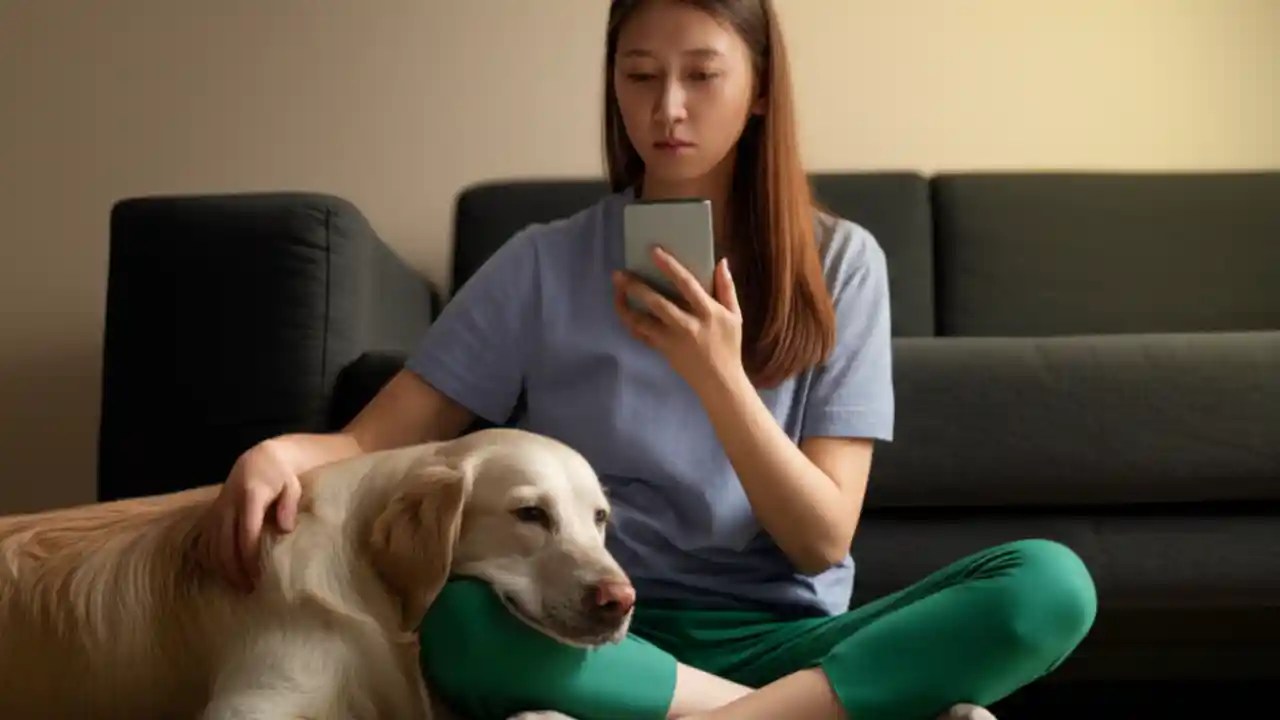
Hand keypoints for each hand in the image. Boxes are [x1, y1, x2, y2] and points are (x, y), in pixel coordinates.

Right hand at [195, 438, 302, 591]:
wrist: (259, 460)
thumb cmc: (281, 476)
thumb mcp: (292, 486)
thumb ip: (288, 506)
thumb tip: (285, 530)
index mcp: (250, 496)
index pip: (246, 534)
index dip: (249, 558)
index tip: (257, 577)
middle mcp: (229, 504)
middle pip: (225, 543)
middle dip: (234, 569)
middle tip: (248, 589)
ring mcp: (218, 509)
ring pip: (212, 544)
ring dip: (222, 567)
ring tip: (237, 585)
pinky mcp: (212, 513)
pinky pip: (206, 539)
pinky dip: (212, 557)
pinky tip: (223, 572)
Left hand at [612, 246, 745, 394]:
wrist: (720, 381)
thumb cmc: (728, 345)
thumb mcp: (735, 315)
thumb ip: (727, 288)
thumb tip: (721, 262)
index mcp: (707, 312)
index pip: (686, 283)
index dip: (669, 266)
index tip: (653, 251)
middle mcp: (687, 324)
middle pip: (656, 302)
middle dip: (635, 286)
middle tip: (619, 274)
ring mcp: (672, 340)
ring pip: (642, 321)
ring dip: (625, 306)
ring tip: (616, 291)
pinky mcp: (662, 350)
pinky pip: (641, 336)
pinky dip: (630, 323)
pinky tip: (624, 311)